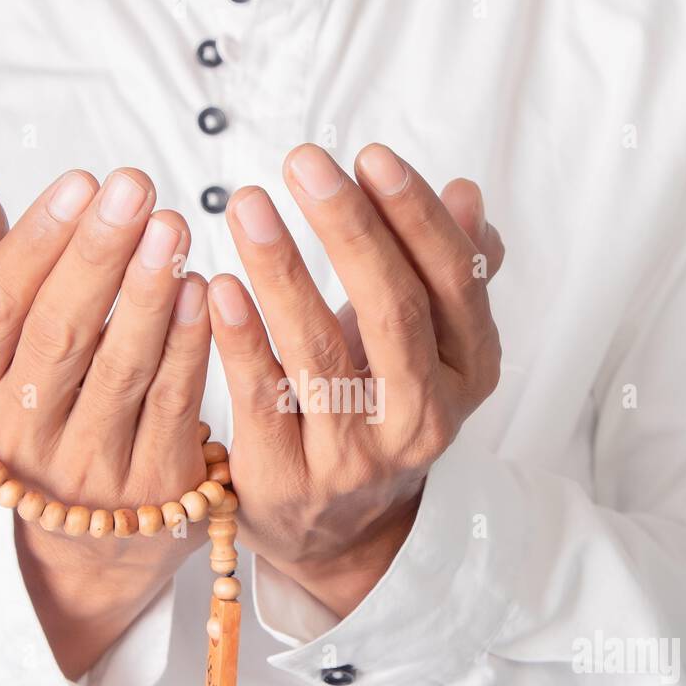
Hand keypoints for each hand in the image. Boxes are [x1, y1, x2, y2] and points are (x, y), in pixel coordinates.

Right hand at [0, 169, 210, 677]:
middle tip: (136, 188)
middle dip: (99, 255)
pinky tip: (207, 293)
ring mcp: (85, 468)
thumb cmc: (48, 412)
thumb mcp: (5, 351)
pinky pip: (171, 406)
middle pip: (59, 332)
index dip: (37, 241)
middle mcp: (19, 433)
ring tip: (174, 228)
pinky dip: (188, 348)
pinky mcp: (149, 488)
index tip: (82, 182)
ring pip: (118, 369)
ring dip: (148, 295)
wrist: (90, 542)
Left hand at [206, 143, 504, 616]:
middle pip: (393, 311)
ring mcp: (356, 457)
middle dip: (349, 229)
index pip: (455, 282)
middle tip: (304, 162)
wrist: (338, 529)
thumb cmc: (377, 408)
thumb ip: (447, 273)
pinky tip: (217, 284)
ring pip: (319, 352)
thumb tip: (465, 192)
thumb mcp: (425, 347)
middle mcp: (424, 418)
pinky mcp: (290, 482)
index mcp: (468, 373)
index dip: (414, 217)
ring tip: (248, 203)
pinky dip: (240, 339)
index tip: (368, 155)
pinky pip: (261, 400)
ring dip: (282, 269)